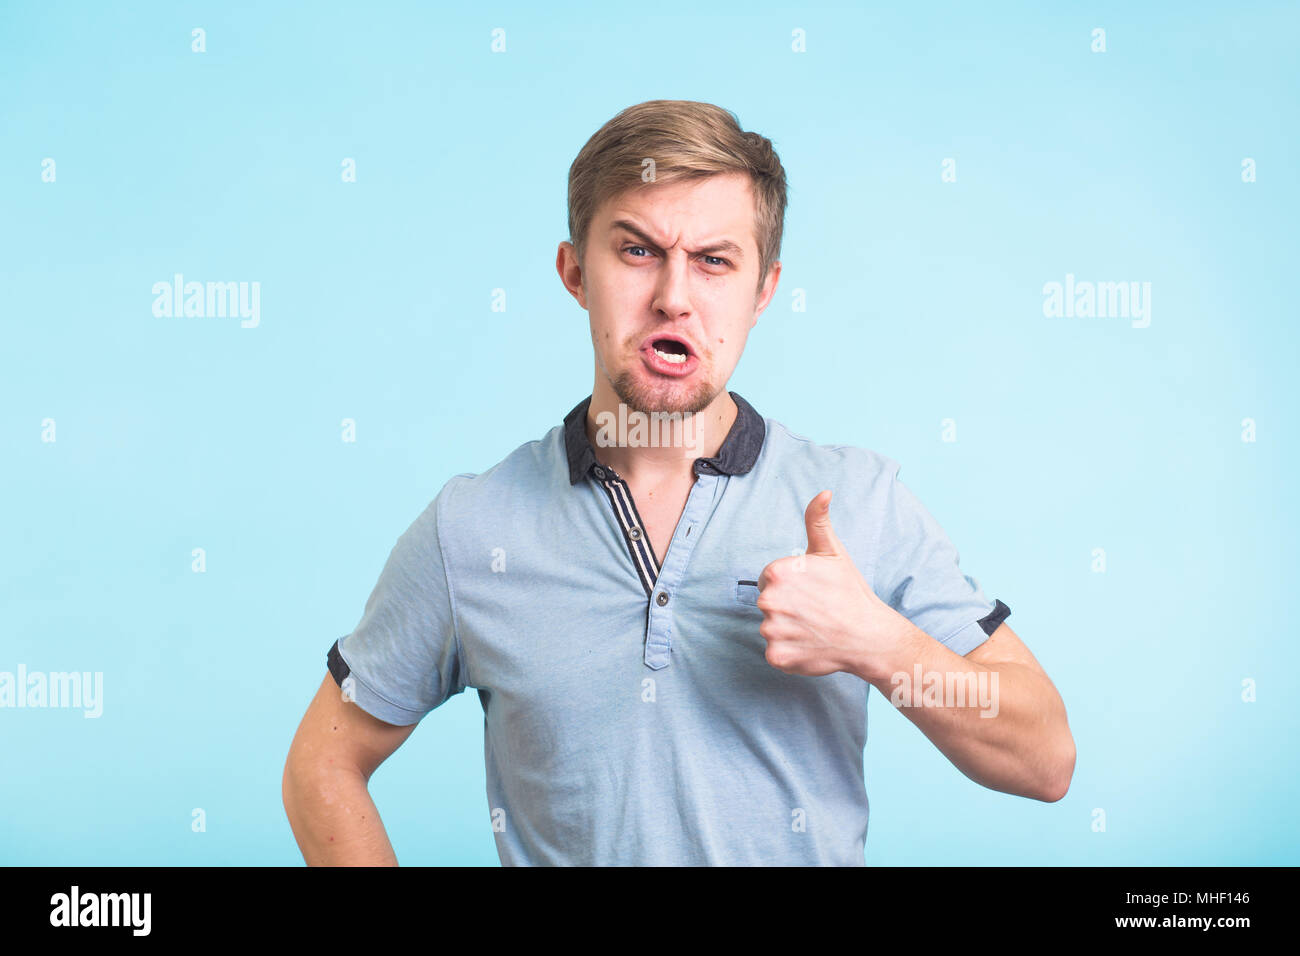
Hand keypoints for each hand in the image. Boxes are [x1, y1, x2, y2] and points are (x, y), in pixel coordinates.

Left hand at [756, 490, 914, 678]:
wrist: (869, 635)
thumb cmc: (850, 592)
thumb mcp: (833, 551)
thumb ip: (818, 519)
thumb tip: (823, 492)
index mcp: (776, 573)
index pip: (770, 579)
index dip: (791, 585)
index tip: (811, 592)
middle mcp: (768, 601)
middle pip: (768, 603)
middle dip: (787, 606)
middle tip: (815, 610)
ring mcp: (771, 631)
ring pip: (771, 628)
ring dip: (788, 630)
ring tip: (815, 627)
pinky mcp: (776, 656)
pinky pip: (774, 653)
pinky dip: (790, 652)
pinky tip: (811, 645)